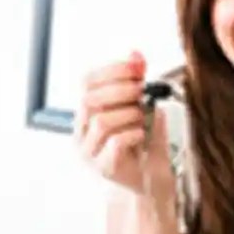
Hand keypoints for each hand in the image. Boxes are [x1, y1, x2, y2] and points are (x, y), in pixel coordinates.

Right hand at [74, 52, 172, 195]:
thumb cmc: (145, 142)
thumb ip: (137, 82)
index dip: (111, 70)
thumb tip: (136, 54)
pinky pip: (115, 143)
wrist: (152, 179)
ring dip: (128, 114)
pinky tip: (143, 135)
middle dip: (120, 90)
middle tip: (141, 90)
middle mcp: (82, 131)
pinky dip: (134, 133)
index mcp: (87, 112)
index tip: (137, 66)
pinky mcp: (103, 168)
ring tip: (142, 118)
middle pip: (88, 100)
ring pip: (100, 122)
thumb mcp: (143, 106)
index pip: (86, 82)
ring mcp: (89, 152)